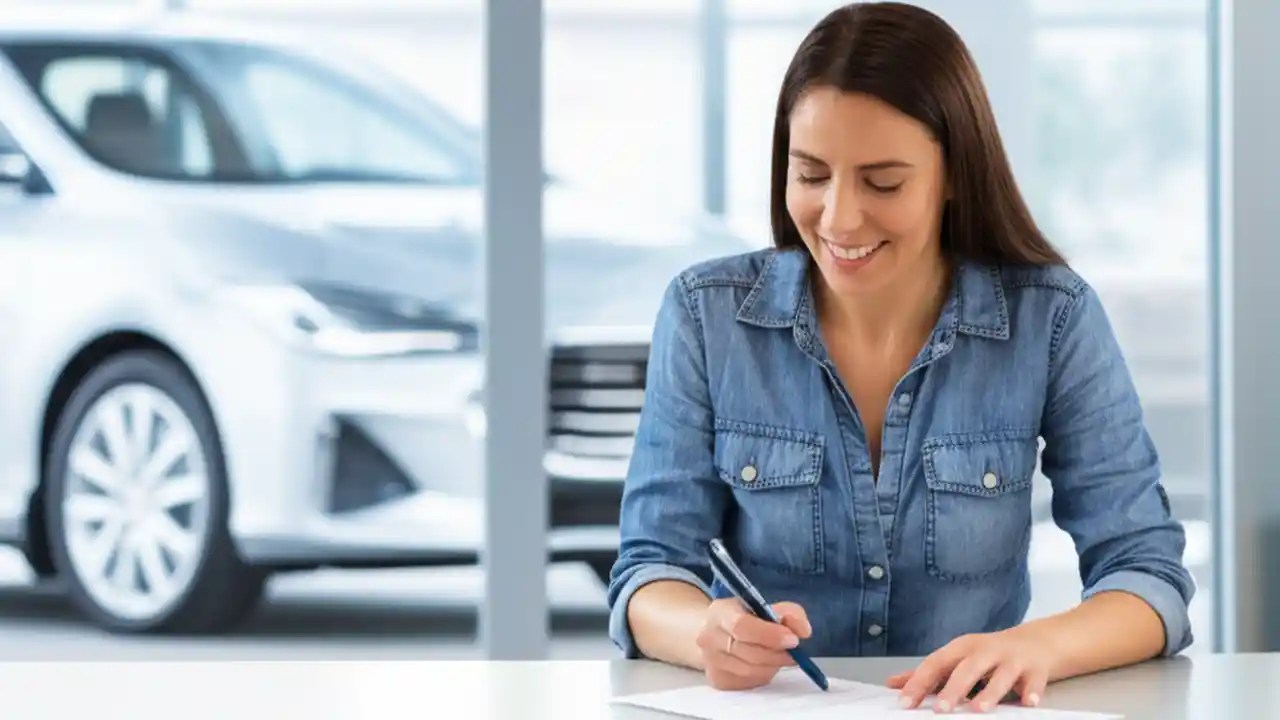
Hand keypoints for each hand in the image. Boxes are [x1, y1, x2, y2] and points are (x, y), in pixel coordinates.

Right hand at [696, 598, 811, 690]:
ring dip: (772, 666)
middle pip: (748, 652)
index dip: (770, 636)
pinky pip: (748, 683)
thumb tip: (803, 631)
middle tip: (794, 653)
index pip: (742, 626)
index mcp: (720, 612)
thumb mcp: (765, 606)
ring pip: (750, 671)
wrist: (713, 632)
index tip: (793, 640)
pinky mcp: (717, 680)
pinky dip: (763, 675)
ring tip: (781, 657)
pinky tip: (765, 665)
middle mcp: (709, 638)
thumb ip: (789, 613)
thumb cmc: (744, 617)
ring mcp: (710, 661)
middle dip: (777, 654)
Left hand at [887, 627, 1056, 712]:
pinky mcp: (1035, 670)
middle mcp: (986, 651)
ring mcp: (1012, 659)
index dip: (919, 682)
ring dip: (990, 693)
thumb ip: (929, 673)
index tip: (904, 702)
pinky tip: (1028, 703)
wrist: (1036, 642)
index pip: (936, 663)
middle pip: (968, 668)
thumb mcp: (958, 658)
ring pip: (1001, 675)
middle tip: (941, 709)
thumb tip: (892, 684)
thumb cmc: (989, 655)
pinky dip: (1031, 693)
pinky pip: (1034, 683)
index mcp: (962, 648)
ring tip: (978, 710)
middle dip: (954, 688)